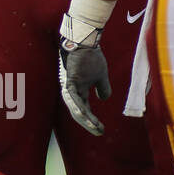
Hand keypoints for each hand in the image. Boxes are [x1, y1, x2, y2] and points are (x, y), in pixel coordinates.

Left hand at [58, 11, 109, 135]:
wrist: (86, 41)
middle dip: (88, 123)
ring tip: (94, 127)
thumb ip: (102, 87)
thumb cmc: (91, 56)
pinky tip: (84, 114)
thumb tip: (104, 98)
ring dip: (84, 118)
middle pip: (78, 112)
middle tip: (99, 132)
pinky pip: (72, 96)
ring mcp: (69, 85)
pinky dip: (78, 106)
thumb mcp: (101, 75)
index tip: (101, 130)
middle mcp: (72, 90)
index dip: (91, 120)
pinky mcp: (69, 80)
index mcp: (79, 90)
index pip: (84, 110)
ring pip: (75, 107)